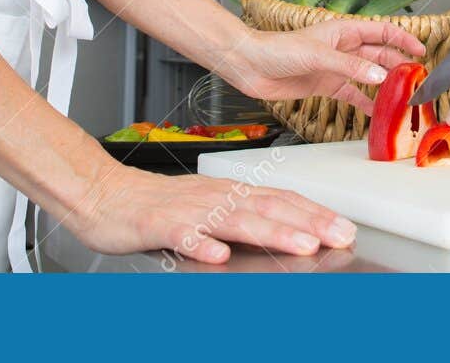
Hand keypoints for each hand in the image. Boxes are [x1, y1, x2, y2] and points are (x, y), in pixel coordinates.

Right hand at [72, 164, 358, 263]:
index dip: (314, 212)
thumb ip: (243, 217)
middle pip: (267, 207)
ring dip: (270, 231)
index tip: (344, 227)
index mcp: (229, 193)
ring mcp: (187, 211)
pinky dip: (201, 243)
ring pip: (234, 220)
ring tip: (300, 243)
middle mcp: (214, 198)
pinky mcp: (158, 225)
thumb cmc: (158, 206)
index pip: (280, 199)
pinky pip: (182, 235)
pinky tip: (218, 255)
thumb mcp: (209, 208)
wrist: (105, 196)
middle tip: (338, 235)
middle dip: (306, 221)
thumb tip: (288, 229)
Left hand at [218, 19, 426, 113]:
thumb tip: (380, 77)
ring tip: (402, 97)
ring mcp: (334, 68)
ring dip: (384, 85)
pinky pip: (351, 95)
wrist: (251, 66)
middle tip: (416, 80)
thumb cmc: (278, 50)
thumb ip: (351, 67)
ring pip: (368, 76)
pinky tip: (376, 113)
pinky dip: (365, 103)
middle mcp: (342, 48)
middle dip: (398, 65)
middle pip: (378, 55)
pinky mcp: (324, 86)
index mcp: (342, 31)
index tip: (421, 52)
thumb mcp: (318, 56)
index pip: (381, 31)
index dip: (402, 40)